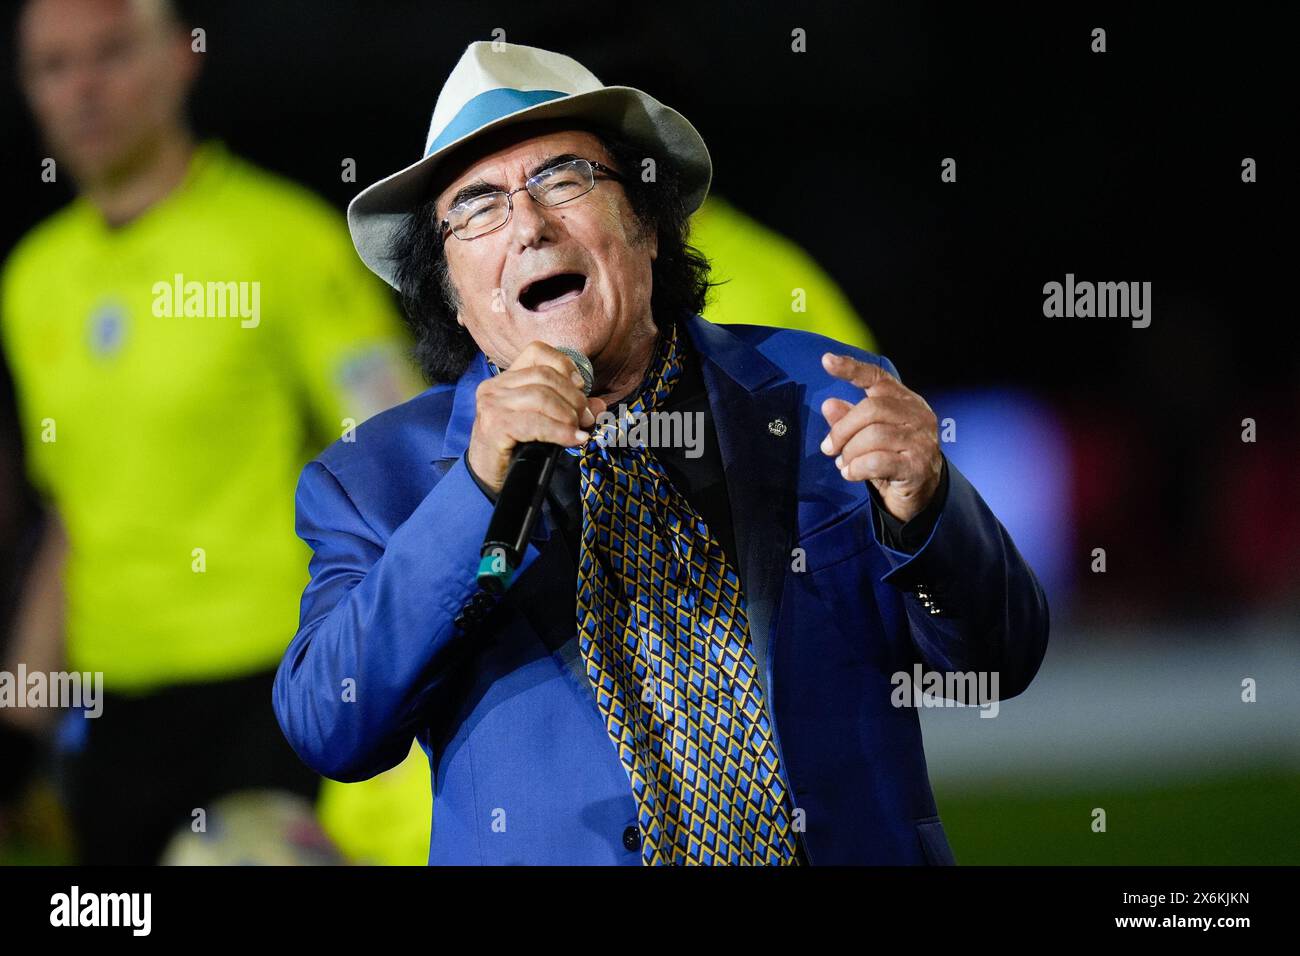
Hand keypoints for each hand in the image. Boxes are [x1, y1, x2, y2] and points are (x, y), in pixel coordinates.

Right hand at [466, 341, 606, 494]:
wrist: (488, 478)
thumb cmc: (516, 448)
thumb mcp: (544, 423)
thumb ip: (570, 409)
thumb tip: (599, 405)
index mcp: (506, 380)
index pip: (537, 352)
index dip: (564, 365)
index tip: (580, 386)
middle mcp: (495, 387)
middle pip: (545, 376)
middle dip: (573, 397)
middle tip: (586, 418)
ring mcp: (492, 405)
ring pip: (541, 397)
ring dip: (568, 415)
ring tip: (578, 430)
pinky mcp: (495, 425)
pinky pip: (536, 423)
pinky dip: (560, 431)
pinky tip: (574, 439)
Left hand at [818, 352, 942, 523]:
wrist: (922, 494)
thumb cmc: (892, 459)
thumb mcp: (868, 437)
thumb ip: (850, 420)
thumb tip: (829, 405)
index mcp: (906, 401)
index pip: (878, 377)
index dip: (852, 368)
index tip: (826, 360)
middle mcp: (918, 416)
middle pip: (871, 409)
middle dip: (842, 429)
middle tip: (828, 447)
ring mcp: (921, 441)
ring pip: (873, 436)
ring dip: (849, 452)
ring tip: (844, 463)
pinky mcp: (917, 467)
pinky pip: (876, 462)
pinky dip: (856, 468)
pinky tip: (851, 473)